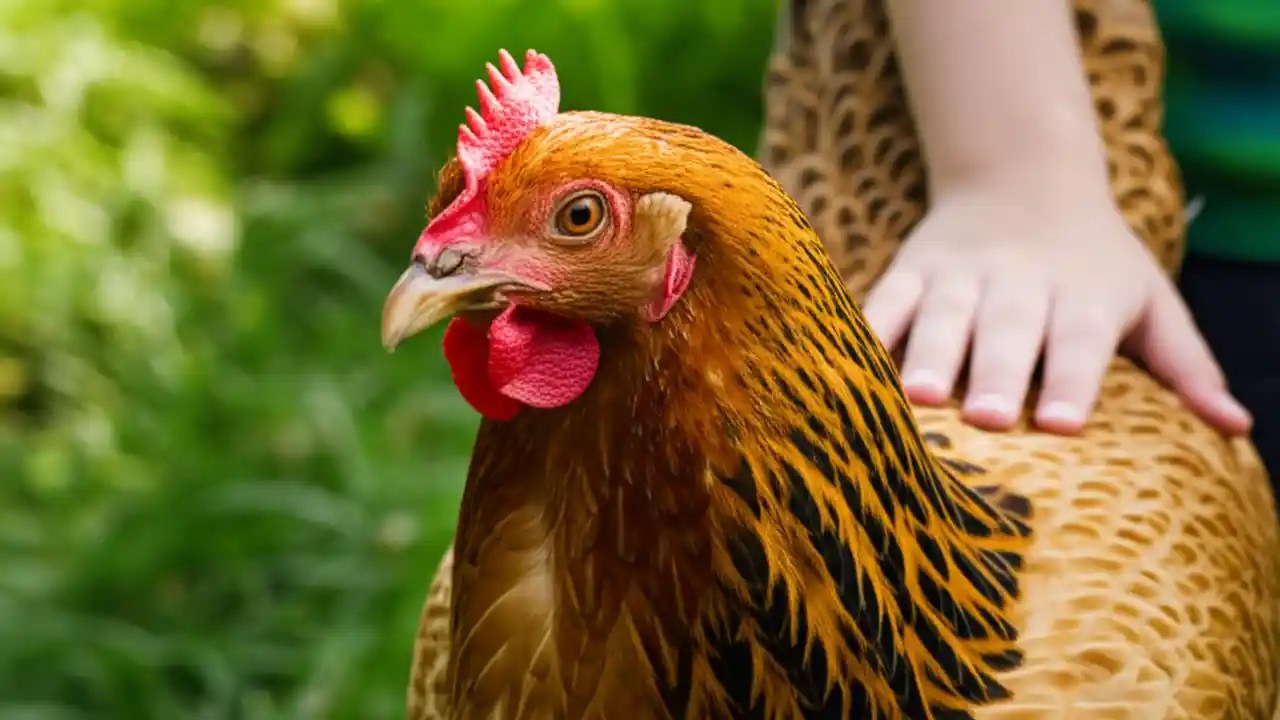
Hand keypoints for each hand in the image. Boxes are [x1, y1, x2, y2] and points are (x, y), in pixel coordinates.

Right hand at [863, 174, 1252, 435]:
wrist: (1022, 177)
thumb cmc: (1095, 263)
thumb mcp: (1149, 302)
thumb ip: (1187, 365)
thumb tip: (1236, 428)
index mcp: (1082, 293)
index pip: (1079, 338)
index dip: (1071, 379)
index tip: (1061, 425)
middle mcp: (1020, 281)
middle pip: (1008, 328)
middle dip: (993, 372)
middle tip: (984, 419)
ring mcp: (959, 274)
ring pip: (942, 314)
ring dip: (927, 355)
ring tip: (916, 398)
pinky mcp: (912, 270)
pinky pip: (884, 300)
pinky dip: (867, 331)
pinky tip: (849, 366)